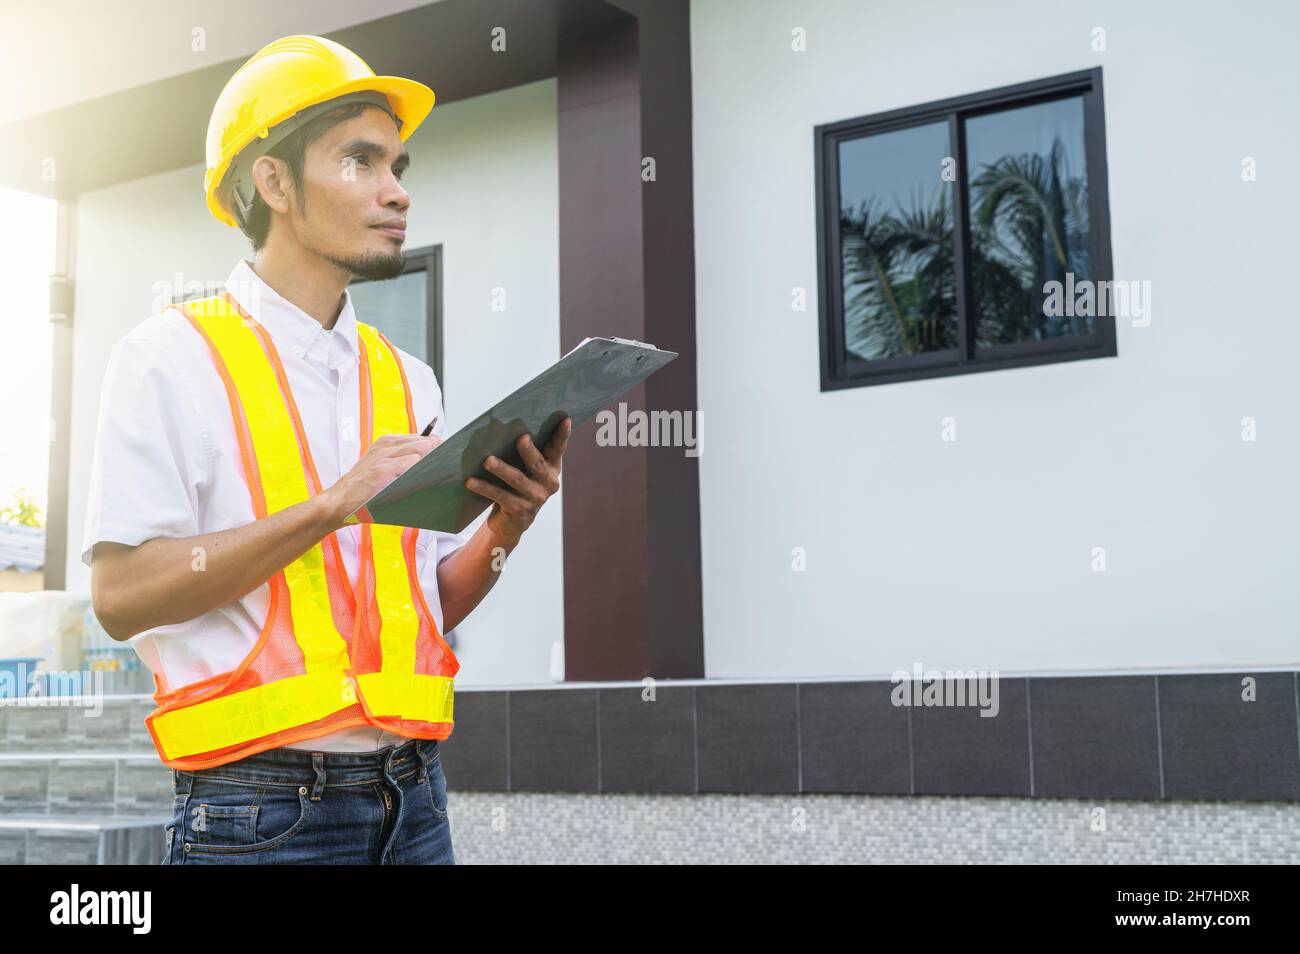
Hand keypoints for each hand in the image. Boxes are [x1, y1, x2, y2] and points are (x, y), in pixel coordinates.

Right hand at [323, 433, 442, 528]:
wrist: (338, 503)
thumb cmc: (365, 490)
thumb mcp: (383, 468)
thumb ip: (404, 461)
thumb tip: (435, 461)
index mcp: (388, 442)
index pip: (425, 437)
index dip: (438, 451)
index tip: (445, 463)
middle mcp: (386, 445)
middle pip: (428, 442)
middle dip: (440, 457)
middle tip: (446, 473)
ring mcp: (384, 456)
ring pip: (423, 450)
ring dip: (433, 464)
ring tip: (438, 477)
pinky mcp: (382, 470)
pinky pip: (413, 463)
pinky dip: (422, 472)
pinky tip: (425, 482)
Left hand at [466, 417, 570, 543]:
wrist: (511, 522)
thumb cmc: (516, 487)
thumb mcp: (524, 469)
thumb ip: (522, 452)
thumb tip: (499, 425)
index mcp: (552, 468)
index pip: (558, 448)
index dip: (562, 434)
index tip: (565, 419)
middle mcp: (548, 483)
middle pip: (538, 464)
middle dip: (529, 451)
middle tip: (521, 438)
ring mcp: (535, 499)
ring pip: (517, 480)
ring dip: (501, 468)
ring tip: (487, 460)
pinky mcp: (520, 511)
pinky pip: (500, 496)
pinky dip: (484, 488)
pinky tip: (470, 481)